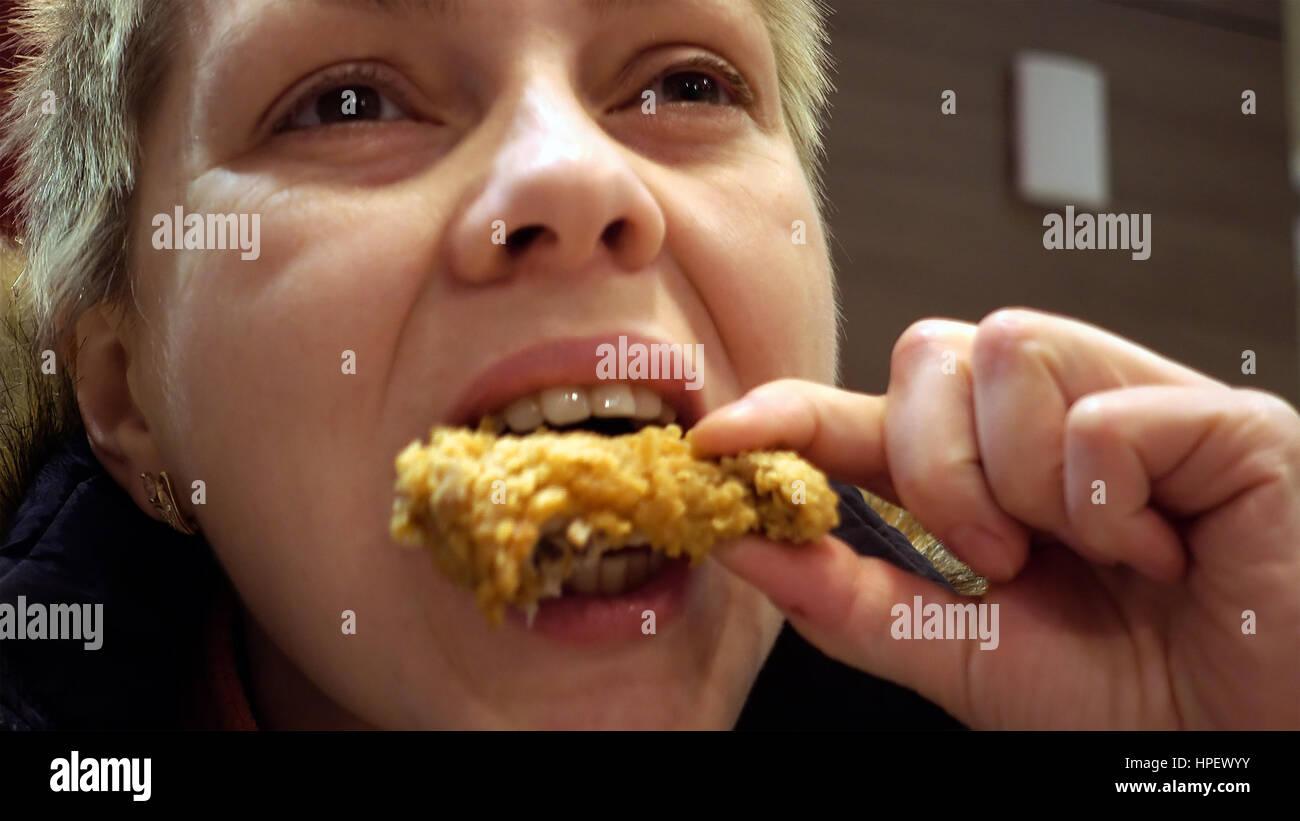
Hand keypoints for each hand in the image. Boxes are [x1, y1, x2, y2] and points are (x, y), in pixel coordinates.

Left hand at [690, 308, 1299, 728]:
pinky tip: (1162, 548)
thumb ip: (850, 599)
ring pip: (1006, 352)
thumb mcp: (959, 653)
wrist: (1253, 740)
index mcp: (988, 476)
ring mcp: (1133, 405)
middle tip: (1002, 561)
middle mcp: (1051, 423)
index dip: (787, 414)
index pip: (866, 413)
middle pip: (927, 355)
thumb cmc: (1126, 698)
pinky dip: (1108, 500)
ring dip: (1020, 482)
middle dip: (935, 468)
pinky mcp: (1218, 416)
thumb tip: (743, 542)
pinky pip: (1100, 415)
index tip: (713, 441)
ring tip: (1097, 557)